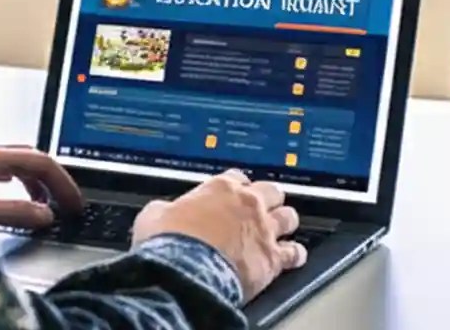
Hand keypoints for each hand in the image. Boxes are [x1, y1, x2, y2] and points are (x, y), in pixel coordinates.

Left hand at [0, 146, 84, 228]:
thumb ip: (11, 213)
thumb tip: (46, 216)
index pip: (41, 162)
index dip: (63, 183)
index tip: (75, 205)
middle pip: (30, 160)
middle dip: (54, 181)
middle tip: (67, 205)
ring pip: (13, 164)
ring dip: (35, 182)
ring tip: (45, 204)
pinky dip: (16, 183)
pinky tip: (10, 189)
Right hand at [132, 169, 306, 300]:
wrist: (183, 272)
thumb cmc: (168, 242)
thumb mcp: (155, 214)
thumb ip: (167, 208)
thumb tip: (163, 211)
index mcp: (220, 188)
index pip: (237, 177)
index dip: (235, 185)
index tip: (233, 192)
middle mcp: (247, 204)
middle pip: (271, 191)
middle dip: (269, 198)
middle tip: (263, 205)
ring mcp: (263, 230)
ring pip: (289, 217)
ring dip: (285, 222)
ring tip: (282, 226)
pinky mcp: (272, 258)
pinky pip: (294, 253)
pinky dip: (295, 254)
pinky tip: (295, 255)